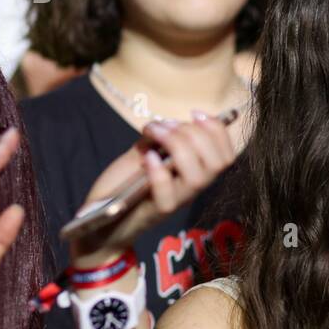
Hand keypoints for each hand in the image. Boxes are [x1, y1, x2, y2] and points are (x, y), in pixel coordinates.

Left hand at [69, 112, 236, 264]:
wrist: (102, 215)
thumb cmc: (125, 183)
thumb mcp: (143, 152)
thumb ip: (159, 139)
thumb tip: (169, 123)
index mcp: (197, 171)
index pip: (226, 154)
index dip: (217, 130)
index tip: (195, 113)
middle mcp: (193, 187)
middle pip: (217, 163)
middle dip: (194, 134)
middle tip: (165, 126)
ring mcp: (178, 199)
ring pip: (198, 177)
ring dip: (178, 146)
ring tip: (155, 134)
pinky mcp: (159, 210)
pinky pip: (169, 192)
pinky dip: (160, 171)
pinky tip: (147, 157)